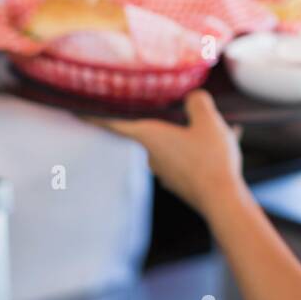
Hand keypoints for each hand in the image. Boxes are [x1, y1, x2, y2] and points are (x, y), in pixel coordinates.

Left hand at [100, 90, 245, 215]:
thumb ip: (197, 102)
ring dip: (191, 134)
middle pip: (152, 129)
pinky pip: (188, 157)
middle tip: (183, 106)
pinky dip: (202, 148)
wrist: (223, 201)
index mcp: (149, 136)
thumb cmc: (210, 158)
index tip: (75, 111)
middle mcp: (152, 155)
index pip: (113, 122)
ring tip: (219, 125)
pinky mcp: (181, 182)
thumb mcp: (208, 120)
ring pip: (175, 143)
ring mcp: (166, 171)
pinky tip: (225, 142)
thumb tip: (193, 98)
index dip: (94, 115)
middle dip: (169, 118)